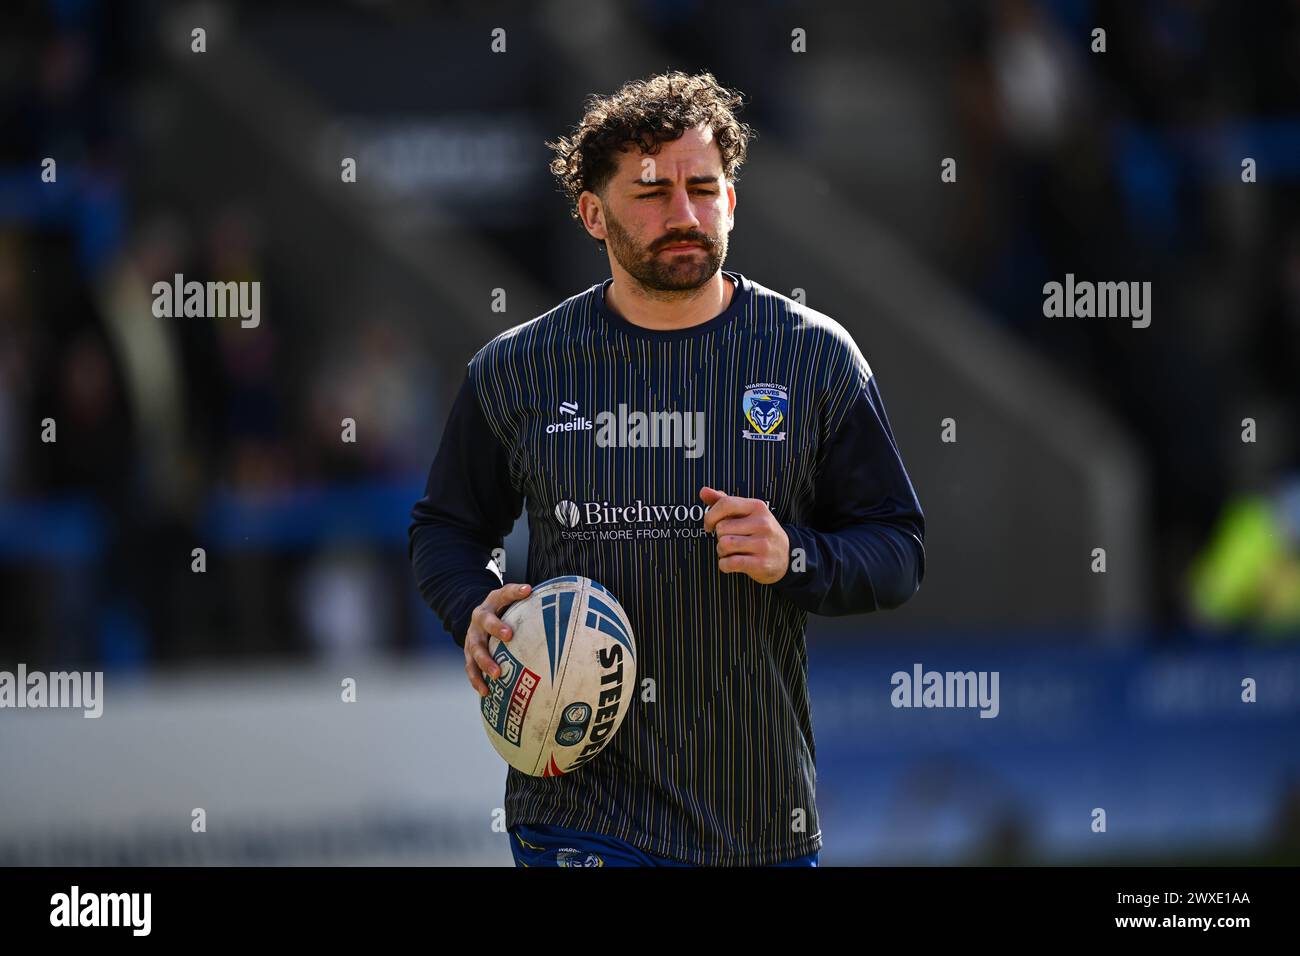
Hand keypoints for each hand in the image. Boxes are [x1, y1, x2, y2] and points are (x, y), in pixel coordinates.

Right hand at [463, 581, 531, 696]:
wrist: (478, 620)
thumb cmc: (502, 613)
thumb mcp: (511, 603)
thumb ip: (527, 603)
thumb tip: (557, 603)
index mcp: (492, 603)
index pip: (504, 594)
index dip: (515, 592)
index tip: (528, 591)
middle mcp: (479, 619)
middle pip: (486, 622)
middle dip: (496, 628)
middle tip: (509, 636)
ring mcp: (472, 637)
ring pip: (475, 649)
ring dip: (485, 661)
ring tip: (497, 674)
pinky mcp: (468, 654)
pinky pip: (470, 668)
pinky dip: (477, 680)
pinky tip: (486, 691)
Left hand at [699, 486, 789, 584]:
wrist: (786, 556)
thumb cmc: (759, 531)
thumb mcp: (746, 513)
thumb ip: (723, 502)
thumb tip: (703, 491)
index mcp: (757, 507)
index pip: (725, 504)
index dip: (710, 516)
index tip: (709, 525)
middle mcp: (762, 523)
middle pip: (721, 528)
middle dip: (719, 536)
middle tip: (730, 540)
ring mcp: (763, 544)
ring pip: (723, 545)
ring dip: (721, 551)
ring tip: (731, 551)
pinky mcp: (761, 563)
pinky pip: (729, 563)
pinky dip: (724, 565)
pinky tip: (730, 563)